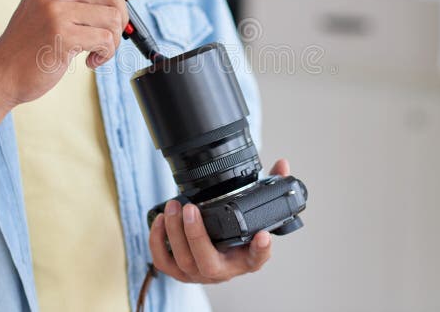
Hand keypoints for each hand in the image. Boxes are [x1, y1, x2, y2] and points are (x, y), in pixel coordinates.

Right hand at [0, 0, 132, 106]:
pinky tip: (90, 60)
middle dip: (121, 15)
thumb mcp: (47, 5)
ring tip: (96, 49)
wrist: (1, 73)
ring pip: (113, 16)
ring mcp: (55, 10)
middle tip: (109, 33)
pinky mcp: (62, 35)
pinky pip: (106, 39)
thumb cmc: (31, 42)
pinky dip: (106, 54)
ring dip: (113, 39)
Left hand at [149, 159, 290, 283]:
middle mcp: (222, 271)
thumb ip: (268, 190)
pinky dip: (158, 241)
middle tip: (191, 208)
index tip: (262, 235)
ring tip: (173, 206)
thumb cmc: (234, 240)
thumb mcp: (253, 218)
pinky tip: (161, 220)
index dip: (260, 249)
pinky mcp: (177, 271)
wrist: (217, 258)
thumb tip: (281, 165)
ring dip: (174, 233)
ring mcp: (198, 273)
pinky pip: (163, 261)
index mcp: (245, 259)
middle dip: (196, 234)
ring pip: (183, 261)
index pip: (257, 258)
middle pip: (208, 263)